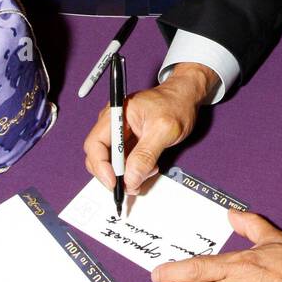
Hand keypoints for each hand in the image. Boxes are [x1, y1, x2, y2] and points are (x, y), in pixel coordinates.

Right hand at [82, 63, 218, 194]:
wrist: (186, 97)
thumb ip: (146, 155)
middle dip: (114, 174)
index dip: (101, 166)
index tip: (114, 182)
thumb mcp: (164, 130)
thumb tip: (130, 179)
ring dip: (126, 174)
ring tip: (148, 171)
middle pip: (98, 156)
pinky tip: (149, 167)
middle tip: (132, 185)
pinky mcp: (128, 142)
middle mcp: (113, 123)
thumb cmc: (176, 104)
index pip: (95, 144)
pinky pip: (124, 162)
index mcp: (115, 114)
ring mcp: (120, 133)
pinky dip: (134, 170)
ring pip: (112, 163)